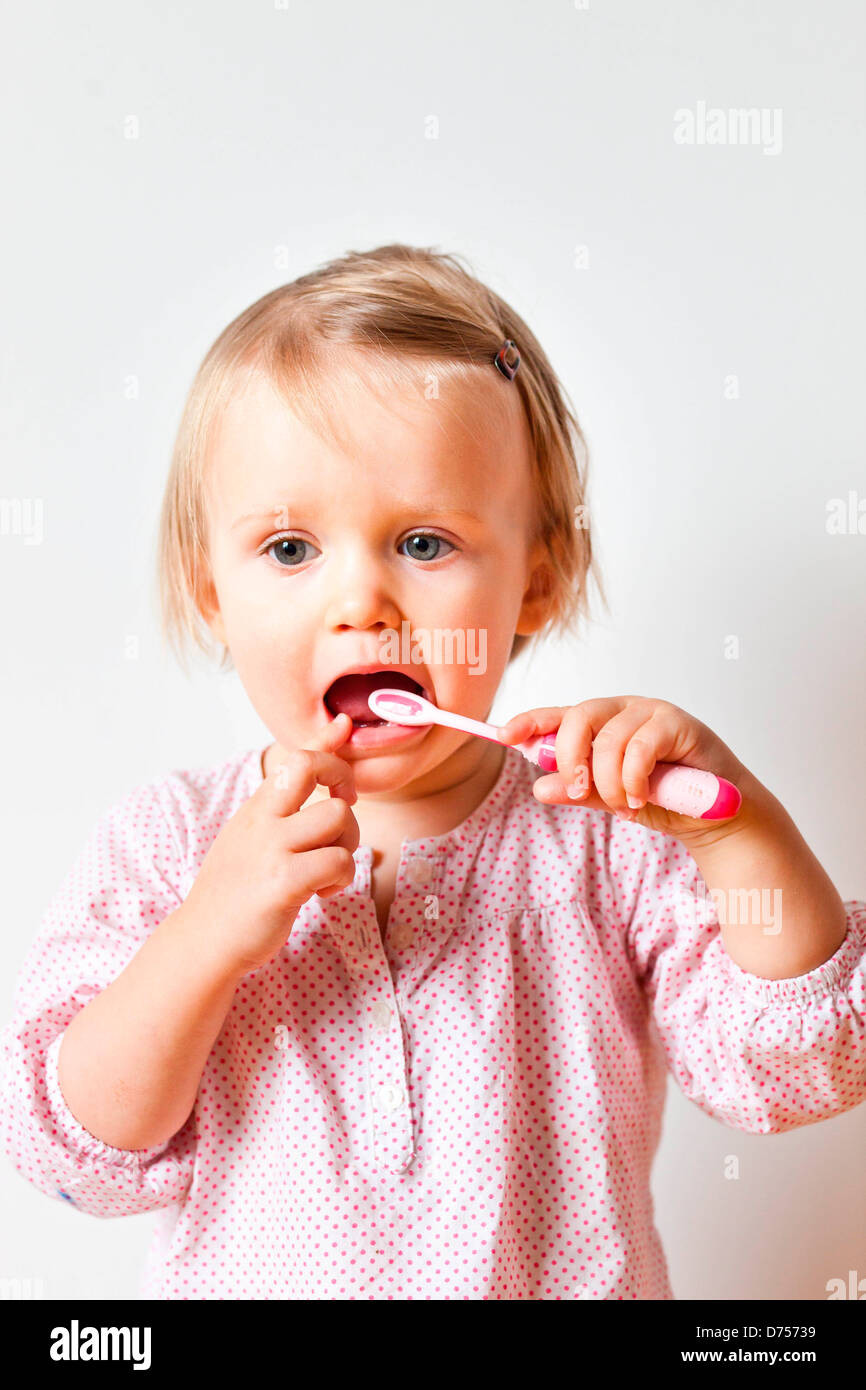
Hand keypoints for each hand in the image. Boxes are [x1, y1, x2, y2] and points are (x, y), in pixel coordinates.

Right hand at [183, 713, 359, 976]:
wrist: (204, 941)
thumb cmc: (234, 892)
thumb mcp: (249, 840)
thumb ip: (277, 812)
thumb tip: (304, 782)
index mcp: (256, 808)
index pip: (291, 757)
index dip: (324, 739)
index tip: (344, 726)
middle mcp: (262, 820)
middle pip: (311, 766)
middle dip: (343, 779)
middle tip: (345, 808)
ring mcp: (272, 849)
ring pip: (338, 816)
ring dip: (348, 841)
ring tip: (330, 866)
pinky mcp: (284, 882)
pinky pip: (338, 861)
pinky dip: (342, 877)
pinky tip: (324, 891)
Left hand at [496, 695, 751, 841]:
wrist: (715, 814)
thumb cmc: (663, 799)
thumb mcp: (611, 798)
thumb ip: (579, 791)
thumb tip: (540, 787)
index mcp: (602, 724)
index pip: (558, 715)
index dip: (529, 721)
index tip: (503, 735)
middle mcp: (623, 711)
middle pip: (578, 717)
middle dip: (571, 759)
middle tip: (582, 792)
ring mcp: (651, 713)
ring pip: (608, 738)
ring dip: (609, 781)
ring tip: (625, 804)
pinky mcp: (678, 724)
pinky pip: (640, 747)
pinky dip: (633, 778)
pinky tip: (640, 798)